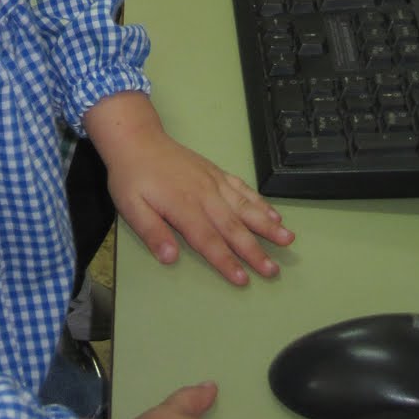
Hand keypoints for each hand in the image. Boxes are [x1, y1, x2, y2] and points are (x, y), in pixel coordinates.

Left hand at [84, 93, 291, 284]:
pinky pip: (242, 188)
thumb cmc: (131, 176)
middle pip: (233, 226)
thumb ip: (151, 232)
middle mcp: (203, 194)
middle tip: (272, 270)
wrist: (137, 138)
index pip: (208, 239)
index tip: (243, 280)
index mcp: (182, 206)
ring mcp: (213, 181)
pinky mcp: (216, 172)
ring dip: (267, 224)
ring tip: (287, 239)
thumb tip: (170, 258)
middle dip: (254, 250)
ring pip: (245, 205)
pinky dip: (260, 201)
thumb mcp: (130, 206)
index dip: (225, 261)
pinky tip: (274, 213)